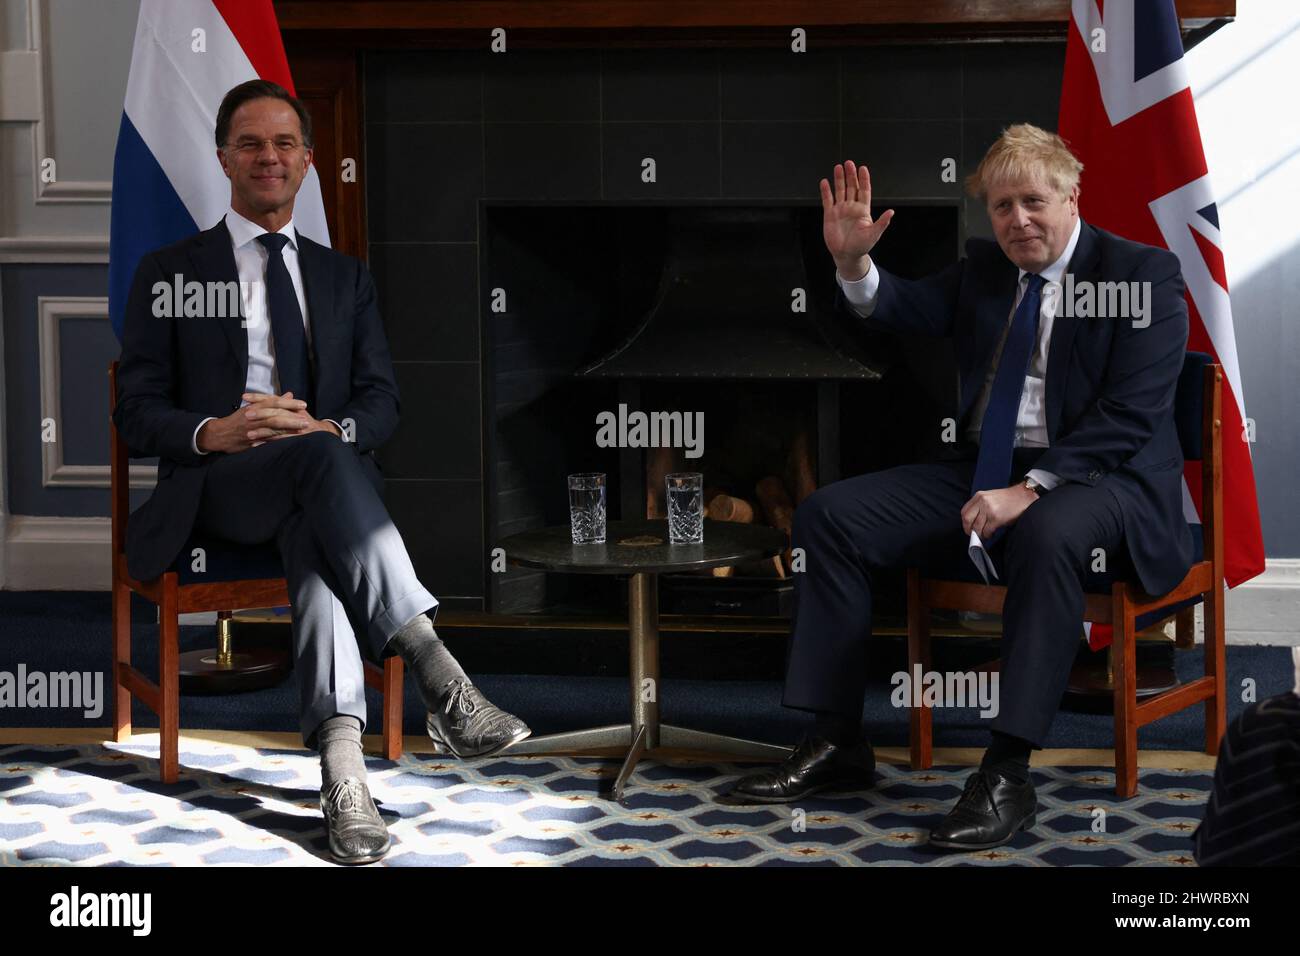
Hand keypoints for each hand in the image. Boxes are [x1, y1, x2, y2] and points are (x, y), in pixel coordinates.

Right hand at [196, 392, 336, 453]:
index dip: (290, 403)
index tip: (304, 404)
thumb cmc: (239, 419)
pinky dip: (278, 441)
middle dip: (292, 418)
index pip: (275, 403)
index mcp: (255, 407)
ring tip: (302, 430)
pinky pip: (266, 441)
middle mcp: (253, 417)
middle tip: (307, 420)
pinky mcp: (250, 441)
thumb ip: (273, 401)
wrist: (220, 433)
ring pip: (272, 429)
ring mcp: (252, 429)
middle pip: (276, 416)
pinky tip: (289, 442)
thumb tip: (290, 395)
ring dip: (288, 430)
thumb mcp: (254, 407)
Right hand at [819, 160, 894, 280]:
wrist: (846, 255)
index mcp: (863, 210)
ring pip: (840, 191)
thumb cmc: (861, 246)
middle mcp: (851, 207)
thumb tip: (891, 212)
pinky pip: (827, 200)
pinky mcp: (830, 215)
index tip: (863, 168)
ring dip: (839, 179)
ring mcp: (840, 210)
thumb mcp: (874, 234)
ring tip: (838, 168)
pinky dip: (826, 191)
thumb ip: (882, 222)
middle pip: (851, 187)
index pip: (864, 190)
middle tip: (849, 163)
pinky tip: (825, 182)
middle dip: (850, 175)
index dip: (863, 179)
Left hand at [961, 484, 1038, 538]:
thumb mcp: (990, 497)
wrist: (1025, 496)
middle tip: (974, 534)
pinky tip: (991, 533)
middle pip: (967, 519)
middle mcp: (982, 502)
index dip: (965, 522)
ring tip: (985, 534)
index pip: (964, 511)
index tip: (968, 527)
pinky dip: (987, 535)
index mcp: (979, 496)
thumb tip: (973, 521)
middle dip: (969, 529)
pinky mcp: (996, 518)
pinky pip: (987, 531)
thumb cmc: (1010, 498)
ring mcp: (989, 510)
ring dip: (980, 534)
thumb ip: (980, 506)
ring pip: (977, 527)